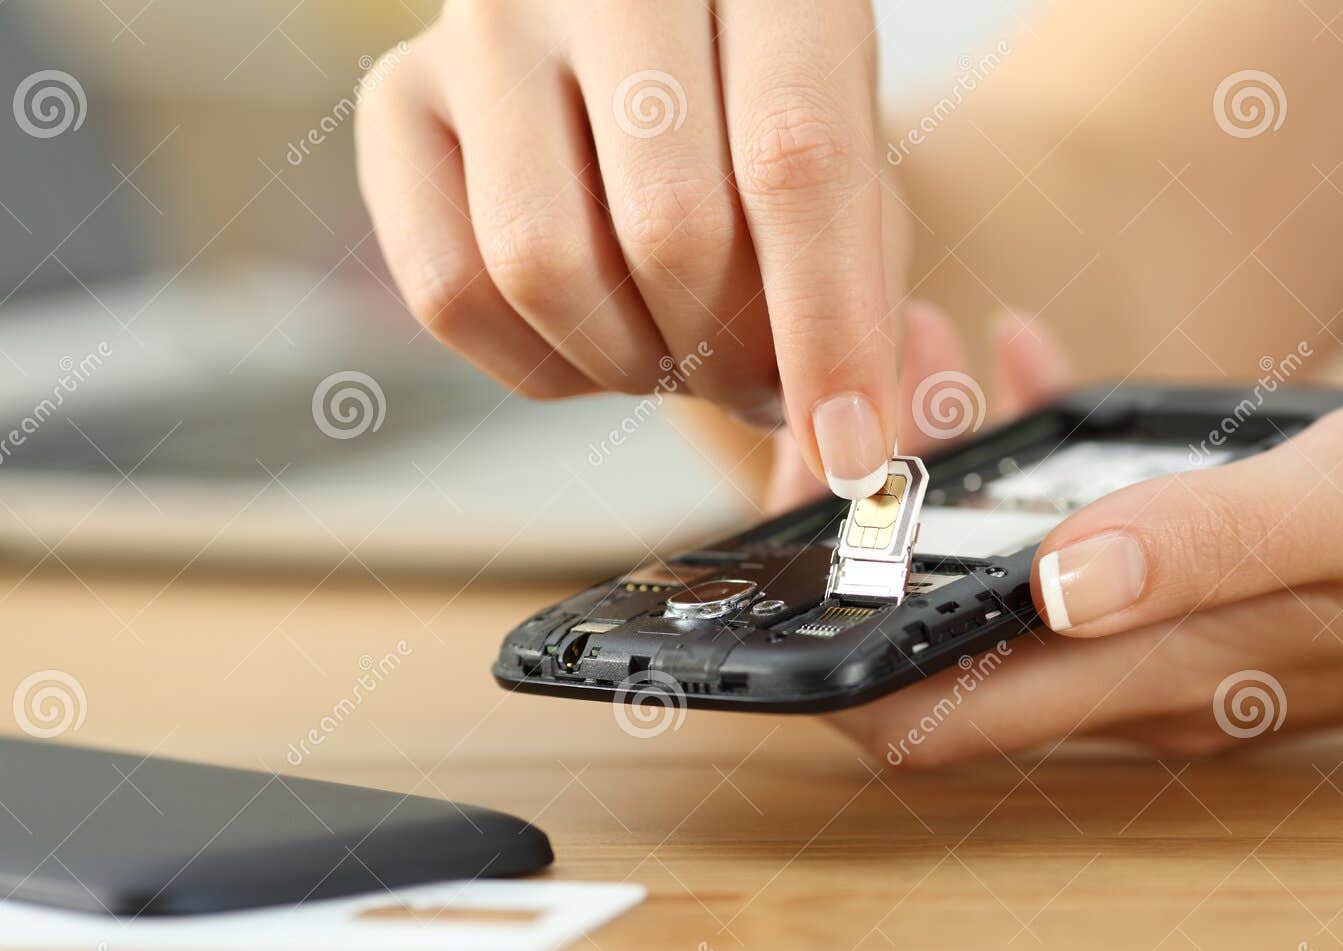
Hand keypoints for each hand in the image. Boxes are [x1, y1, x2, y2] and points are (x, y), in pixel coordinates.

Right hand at [356, 0, 908, 497]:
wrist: (651, 59)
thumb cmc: (763, 123)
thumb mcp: (856, 176)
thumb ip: (873, 297)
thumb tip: (856, 436)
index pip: (795, 157)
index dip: (828, 326)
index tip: (850, 444)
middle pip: (668, 227)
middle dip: (728, 359)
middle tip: (756, 383)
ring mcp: (487, 28)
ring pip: (542, 265)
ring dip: (629, 365)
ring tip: (677, 350)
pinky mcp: (396, 96)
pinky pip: (450, 290)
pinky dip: (541, 362)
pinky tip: (595, 335)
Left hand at [820, 365, 1342, 766]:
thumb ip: (1193, 546)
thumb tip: (1050, 577)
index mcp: (1148, 673)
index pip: (923, 716)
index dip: (823, 654)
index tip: (792, 528)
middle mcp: (1133, 672)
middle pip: (931, 635)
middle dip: (862, 524)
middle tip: (858, 396)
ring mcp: (1160, 629)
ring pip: (990, 572)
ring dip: (938, 471)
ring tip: (930, 349)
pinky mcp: (1193, 583)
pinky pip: (1069, 532)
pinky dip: (1026, 453)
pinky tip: (1030, 372)